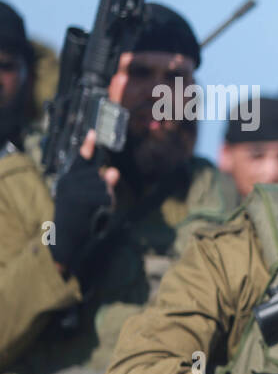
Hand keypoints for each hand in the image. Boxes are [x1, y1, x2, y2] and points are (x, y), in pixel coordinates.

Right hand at [49, 130, 119, 275]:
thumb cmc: (80, 219)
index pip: (81, 159)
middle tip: (97, 205)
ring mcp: (71, 190)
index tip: (93, 132)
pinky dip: (106, 205)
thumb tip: (113, 171)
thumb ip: (102, 183)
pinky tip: (97, 212)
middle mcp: (67, 181)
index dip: (88, 146)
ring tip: (95, 210)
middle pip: (100, 175)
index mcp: (69, 178)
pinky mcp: (77, 200)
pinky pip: (103, 196)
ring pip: (103, 185)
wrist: (67, 241)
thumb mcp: (91, 198)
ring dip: (106, 198)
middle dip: (105, 190)